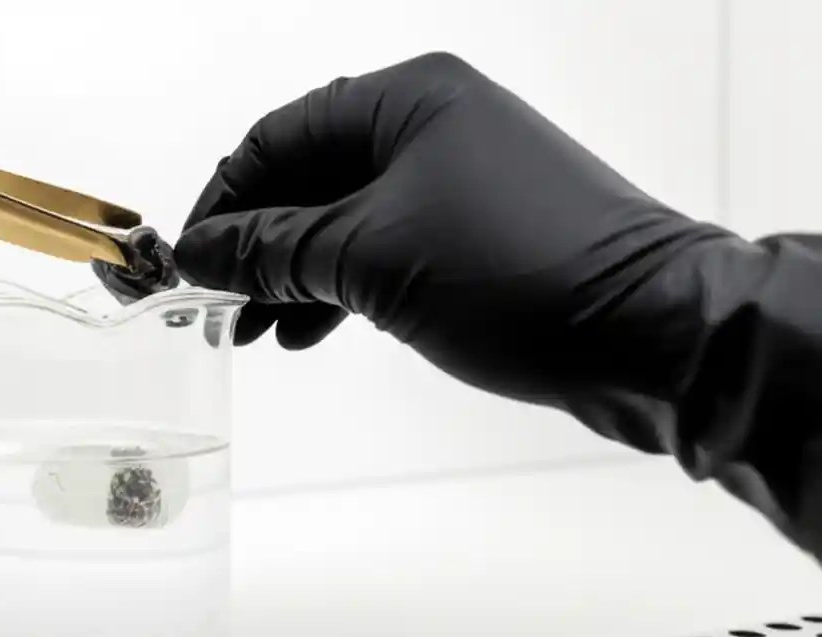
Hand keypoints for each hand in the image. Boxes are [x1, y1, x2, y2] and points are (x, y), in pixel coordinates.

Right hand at [175, 52, 733, 407]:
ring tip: (262, 332)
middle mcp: (435, 125)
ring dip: (298, 275)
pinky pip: (388, 248)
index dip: (225, 199)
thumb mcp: (369, 258)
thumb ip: (273, 251)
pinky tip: (314, 330)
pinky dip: (345, 287)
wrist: (648, 334)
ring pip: (348, 220)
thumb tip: (199, 253)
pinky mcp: (480, 234)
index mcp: (409, 99)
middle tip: (223, 306)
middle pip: (312, 178)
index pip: (280, 137)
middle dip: (260, 246)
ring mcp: (461, 180)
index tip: (190, 259)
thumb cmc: (515, 274)